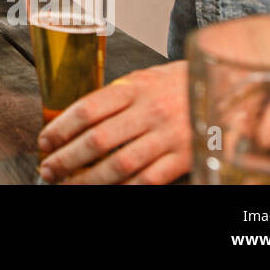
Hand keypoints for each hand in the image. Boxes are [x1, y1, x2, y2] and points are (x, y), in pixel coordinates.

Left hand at [37, 60, 189, 184]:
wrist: (224, 87)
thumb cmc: (176, 84)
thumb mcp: (143, 78)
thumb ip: (115, 97)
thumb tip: (76, 117)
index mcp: (133, 88)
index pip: (87, 109)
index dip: (61, 127)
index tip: (45, 140)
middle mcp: (148, 111)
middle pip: (97, 139)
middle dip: (67, 157)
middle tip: (49, 168)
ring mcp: (167, 136)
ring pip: (119, 164)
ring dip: (90, 178)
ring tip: (70, 184)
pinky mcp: (184, 157)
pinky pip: (149, 178)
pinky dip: (125, 188)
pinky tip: (108, 191)